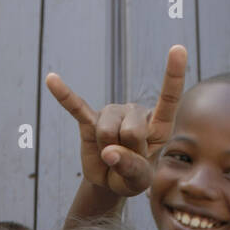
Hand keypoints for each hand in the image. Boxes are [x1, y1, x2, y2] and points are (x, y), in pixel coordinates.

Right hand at [45, 45, 185, 197]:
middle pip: (131, 131)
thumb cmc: (132, 177)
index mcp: (158, 124)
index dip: (174, 74)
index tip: (178, 49)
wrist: (110, 181)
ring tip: (110, 154)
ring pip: (106, 131)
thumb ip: (131, 168)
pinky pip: (76, 107)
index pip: (168, 98)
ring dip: (106, 150)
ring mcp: (112, 114)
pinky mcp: (89, 120)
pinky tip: (52, 80)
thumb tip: (109, 152)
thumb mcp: (139, 181)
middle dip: (126, 153)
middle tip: (125, 160)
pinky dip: (64, 95)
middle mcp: (135, 113)